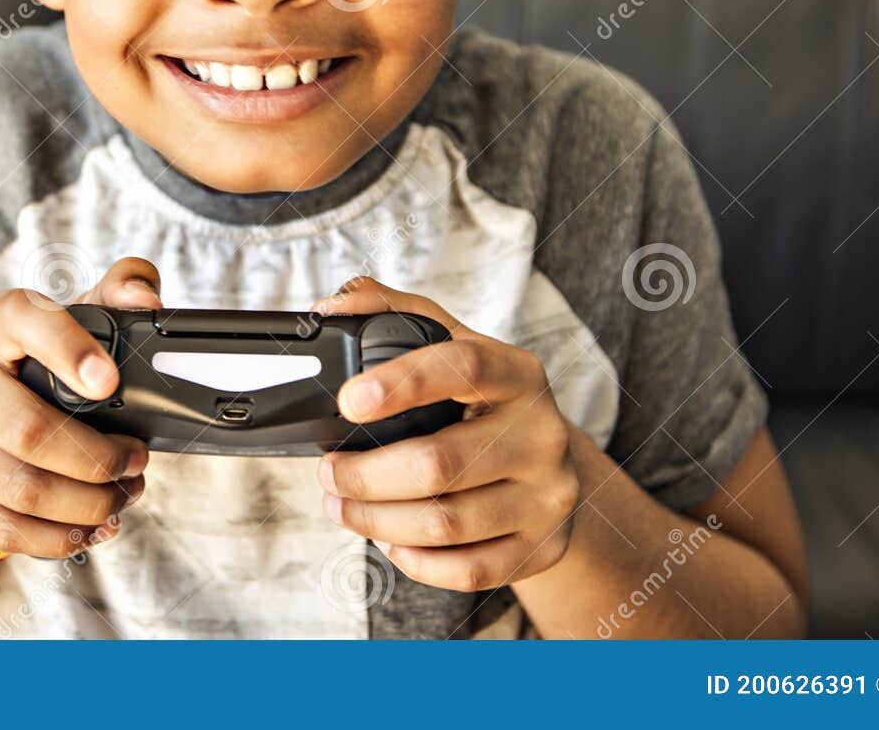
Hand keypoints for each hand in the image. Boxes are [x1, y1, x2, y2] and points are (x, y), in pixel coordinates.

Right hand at [0, 257, 162, 557]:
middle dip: (97, 457)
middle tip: (136, 461)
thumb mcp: (74, 318)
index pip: (24, 320)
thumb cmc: (34, 362)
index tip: (110, 383)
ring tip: (121, 495)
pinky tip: (92, 527)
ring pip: (20, 488)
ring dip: (86, 503)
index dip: (68, 349)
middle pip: (27, 430)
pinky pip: (4, 528)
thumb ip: (119, 291)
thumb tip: (145, 301)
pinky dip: (59, 536)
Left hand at [311, 276, 579, 592]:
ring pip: (445, 524)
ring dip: (375, 519)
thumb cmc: (485, 400)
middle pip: (440, 463)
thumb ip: (391, 311)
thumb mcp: (452, 344)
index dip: (402, 382)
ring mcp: (548, 496)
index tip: (348, 401)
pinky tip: (390, 538)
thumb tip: (330, 308)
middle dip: (364, 474)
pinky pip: (467, 569)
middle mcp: (542, 434)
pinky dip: (415, 560)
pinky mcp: (543, 546)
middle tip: (328, 471)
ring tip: (342, 504)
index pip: (463, 367)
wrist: (550, 463)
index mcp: (517, 373)